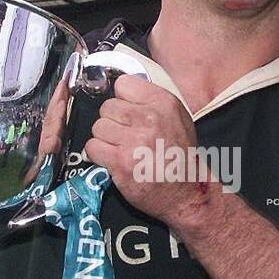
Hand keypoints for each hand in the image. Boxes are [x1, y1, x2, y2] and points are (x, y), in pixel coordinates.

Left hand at [86, 76, 215, 230]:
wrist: (186, 193)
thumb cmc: (180, 157)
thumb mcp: (178, 118)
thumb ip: (151, 102)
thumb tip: (122, 93)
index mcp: (164, 103)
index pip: (123, 84)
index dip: (122, 100)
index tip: (127, 114)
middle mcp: (150, 118)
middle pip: (107, 107)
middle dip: (112, 122)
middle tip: (125, 137)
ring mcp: (135, 140)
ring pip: (98, 127)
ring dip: (104, 139)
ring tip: (121, 149)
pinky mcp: (121, 162)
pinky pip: (92, 147)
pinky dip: (98, 155)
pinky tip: (113, 160)